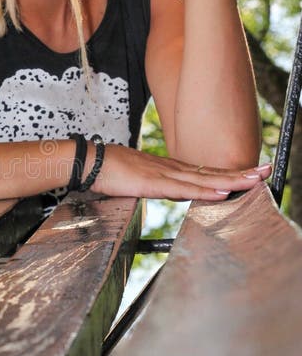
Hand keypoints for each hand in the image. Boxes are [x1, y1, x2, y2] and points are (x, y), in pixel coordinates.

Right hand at [90, 145, 271, 200]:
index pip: (206, 171)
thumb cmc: (111, 171)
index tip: (250, 173)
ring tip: (253, 181)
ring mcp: (164, 175)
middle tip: (266, 171)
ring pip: (204, 179)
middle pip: (212, 171)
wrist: (90, 162)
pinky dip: (205, 191)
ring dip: (231, 181)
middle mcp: (172, 168)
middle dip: (241, 173)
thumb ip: (157, 185)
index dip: (229, 172)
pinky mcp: (153, 183)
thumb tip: (169, 191)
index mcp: (170, 169)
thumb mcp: (140, 179)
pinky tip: (221, 193)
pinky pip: (184, 189)